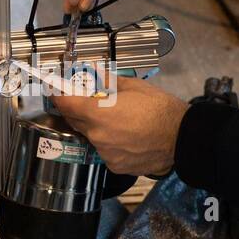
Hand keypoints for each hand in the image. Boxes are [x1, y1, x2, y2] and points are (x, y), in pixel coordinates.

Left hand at [52, 76, 188, 175]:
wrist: (182, 137)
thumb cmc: (161, 110)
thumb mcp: (132, 87)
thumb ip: (107, 80)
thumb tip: (93, 72)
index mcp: (98, 114)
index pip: (65, 104)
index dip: (58, 95)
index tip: (56, 90)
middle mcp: (98, 136)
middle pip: (75, 121)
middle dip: (79, 110)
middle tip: (91, 100)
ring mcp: (106, 153)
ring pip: (91, 137)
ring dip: (96, 127)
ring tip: (118, 119)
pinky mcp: (115, 165)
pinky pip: (104, 150)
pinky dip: (109, 142)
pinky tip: (125, 135)